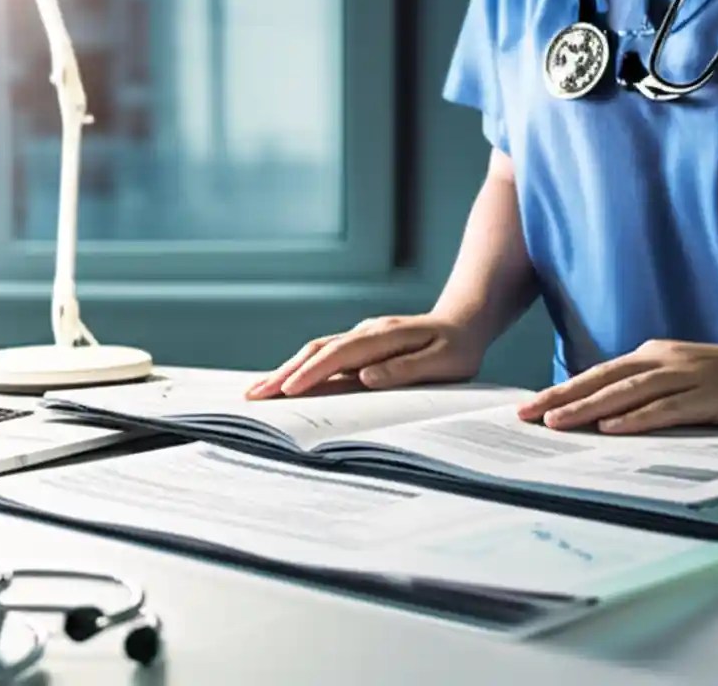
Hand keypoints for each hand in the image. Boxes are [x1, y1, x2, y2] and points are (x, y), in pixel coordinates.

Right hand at [244, 313, 487, 399]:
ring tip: (256, 392)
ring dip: (284, 371)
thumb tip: (367, 377)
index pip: (340, 355)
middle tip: (253, 396)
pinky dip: (298, 369)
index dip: (312, 373)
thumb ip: (406, 369)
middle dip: (283, 373)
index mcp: (384, 336)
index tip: (287, 390)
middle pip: (316, 351)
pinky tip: (282, 383)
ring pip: (314, 352)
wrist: (464, 321)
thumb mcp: (445, 362)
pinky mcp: (357, 345)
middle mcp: (365, 332)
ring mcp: (359, 336)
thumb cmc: (457, 347)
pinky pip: (322, 356)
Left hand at [517, 339, 717, 433]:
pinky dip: (638, 418)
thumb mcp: (689, 385)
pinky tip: (612, 430)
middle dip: (560, 397)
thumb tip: (608, 419)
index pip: (597, 374)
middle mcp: (666, 359)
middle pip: (602, 379)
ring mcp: (691, 375)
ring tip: (555, 423)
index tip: (527, 407)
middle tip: (522, 415)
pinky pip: (670, 407)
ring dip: (588, 408)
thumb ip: (651, 395)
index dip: (560, 390)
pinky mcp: (715, 394)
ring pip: (627, 391)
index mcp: (656, 355)